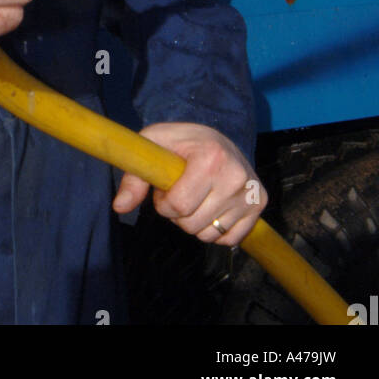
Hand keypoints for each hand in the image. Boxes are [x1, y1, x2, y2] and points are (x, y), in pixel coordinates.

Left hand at [112, 121, 266, 245]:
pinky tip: (212, 207)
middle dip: (177, 214)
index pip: (179, 205)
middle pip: (192, 224)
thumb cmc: (181, 142)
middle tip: (181, 191)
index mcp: (211, 157)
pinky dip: (215, 230)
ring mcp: (250, 193)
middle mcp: (236, 176)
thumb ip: (135, 176)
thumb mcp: (153, 145)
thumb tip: (119, 207)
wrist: (218, 139)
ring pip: (209, 235)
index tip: (164, 187)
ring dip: (195, 223)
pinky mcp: (259, 205)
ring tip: (196, 196)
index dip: (163, 203)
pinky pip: (228, 239)